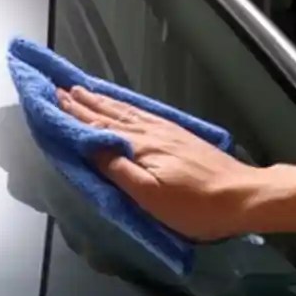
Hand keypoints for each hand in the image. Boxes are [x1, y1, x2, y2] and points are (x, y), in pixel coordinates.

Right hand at [56, 86, 259, 240]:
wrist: (241, 196)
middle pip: (110, 113)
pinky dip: (126, 106)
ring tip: (84, 90)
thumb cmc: (194, 206)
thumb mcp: (149, 196)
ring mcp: (166, 131)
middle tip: (61, 89)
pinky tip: (123, 105)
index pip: (99, 127)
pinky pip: (143, 113)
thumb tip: (90, 146)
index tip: (54, 99)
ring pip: (126, 110)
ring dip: (102, 100)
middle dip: (84, 102)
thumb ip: (118, 168)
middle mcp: (150, 132)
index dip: (75, 114)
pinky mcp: (178, 135)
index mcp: (140, 146)